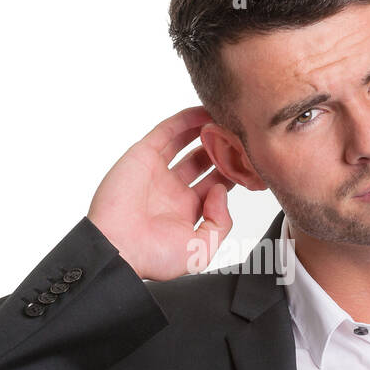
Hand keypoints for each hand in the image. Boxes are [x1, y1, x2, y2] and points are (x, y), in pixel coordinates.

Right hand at [87, 105, 236, 280]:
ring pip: (187, 144)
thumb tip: (221, 191)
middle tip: (242, 137)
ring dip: (207, 132)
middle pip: (205, 162)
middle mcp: (173, 190)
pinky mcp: (142, 156)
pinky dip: (185, 120)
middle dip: (223, 150)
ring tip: (226, 120)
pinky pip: (167, 132)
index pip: (217, 184)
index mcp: (187, 212)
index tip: (252, 161)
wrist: (117, 249)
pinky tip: (204, 112)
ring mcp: (158, 171)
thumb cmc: (153, 256)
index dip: (235, 172)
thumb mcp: (201, 250)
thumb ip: (220, 223)